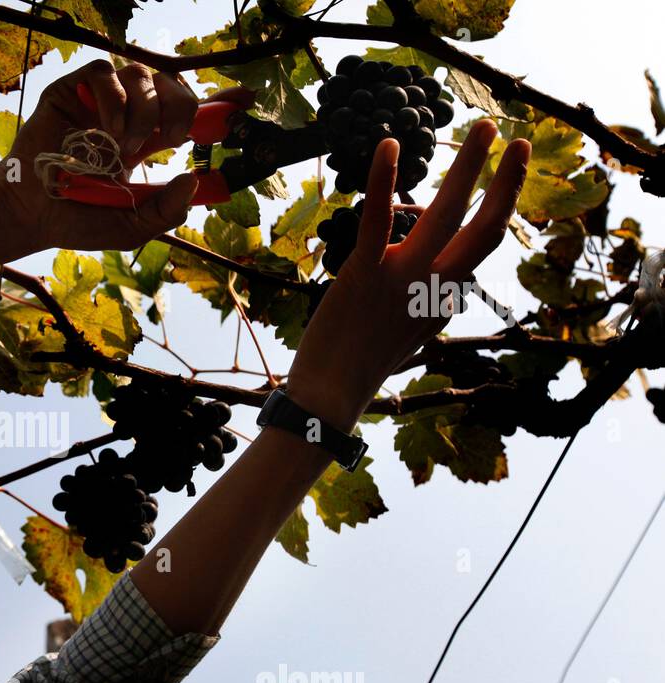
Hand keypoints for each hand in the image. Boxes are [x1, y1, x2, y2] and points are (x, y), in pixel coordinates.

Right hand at [0, 60, 251, 255]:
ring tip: (127, 147)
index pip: (189, 112)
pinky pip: (106, 73)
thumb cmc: (76, 219)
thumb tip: (194, 181)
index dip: (218, 104)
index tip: (245, 100)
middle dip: (183, 108)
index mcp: (145, 140)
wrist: (31, 213)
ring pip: (142, 76)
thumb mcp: (130, 226)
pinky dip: (115, 101)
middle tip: (173, 138)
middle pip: (172, 85)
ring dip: (145, 111)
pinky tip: (107, 133)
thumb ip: (165, 211)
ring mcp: (100, 100)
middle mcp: (126, 114)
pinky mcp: (72, 89)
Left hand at [286, 120, 531, 428]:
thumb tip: (434, 292)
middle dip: (506, 182)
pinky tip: (389, 145)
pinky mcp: (366, 272)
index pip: (477, 250)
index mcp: (445, 302)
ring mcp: (404, 279)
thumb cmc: (358, 366)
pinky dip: (384, 178)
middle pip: (486, 229)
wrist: (329, 394)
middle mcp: (436, 288)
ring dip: (471, 165)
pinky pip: (380, 218)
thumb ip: (420, 306)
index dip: (493, 211)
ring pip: (448, 213)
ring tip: (485, 126)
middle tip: (516, 140)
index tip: (504, 180)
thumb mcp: (404, 336)